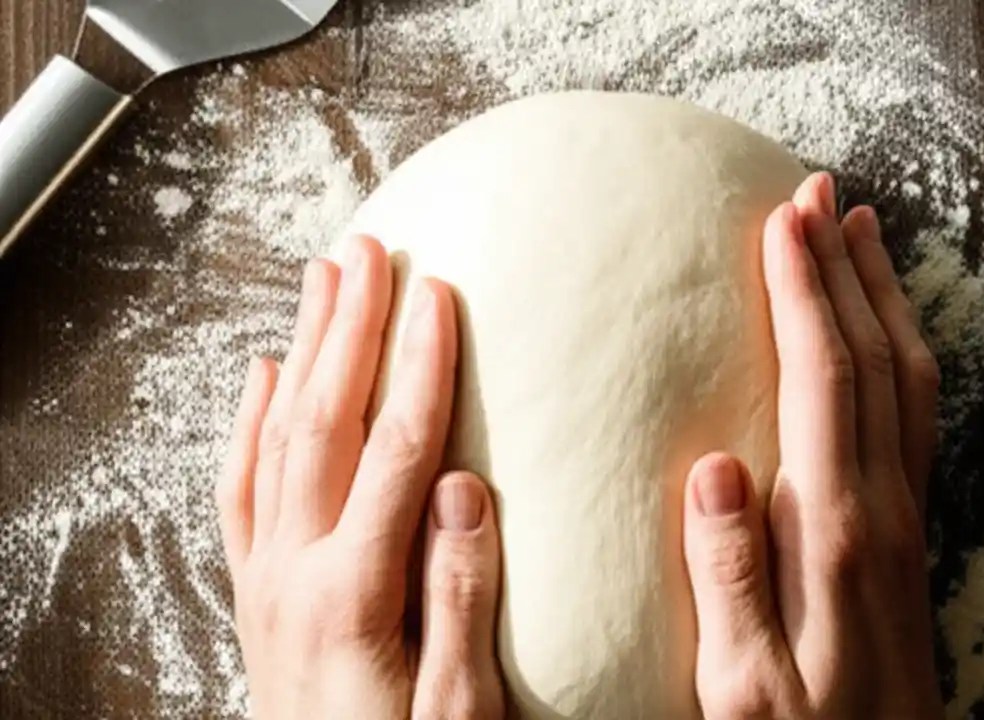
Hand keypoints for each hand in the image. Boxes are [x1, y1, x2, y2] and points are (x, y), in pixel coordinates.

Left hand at [216, 236, 503, 719]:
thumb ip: (460, 598)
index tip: (438, 294)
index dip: (419, 366)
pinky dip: (249, 422)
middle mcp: (297, 569)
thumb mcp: (461, 709)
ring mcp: (266, 575)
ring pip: (277, 438)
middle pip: (323, 421)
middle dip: (350, 328)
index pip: (395, 450)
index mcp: (355, 592)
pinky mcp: (258, 587)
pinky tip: (263, 374)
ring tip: (323, 281)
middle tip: (371, 252)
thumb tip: (465, 491)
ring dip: (304, 351)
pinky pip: (240, 487)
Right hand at [682, 173, 942, 717]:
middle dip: (845, 267)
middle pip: (874, 358)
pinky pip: (914, 415)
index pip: (823, 380)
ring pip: (907, 379)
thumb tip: (714, 469)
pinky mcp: (904, 533)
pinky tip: (881, 334)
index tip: (783, 219)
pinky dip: (900, 352)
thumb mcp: (742, 684)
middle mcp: (879, 507)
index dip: (804, 293)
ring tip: (860, 232)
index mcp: (833, 530)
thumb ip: (728, 578)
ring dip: (882, 297)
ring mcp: (902, 516)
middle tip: (821, 192)